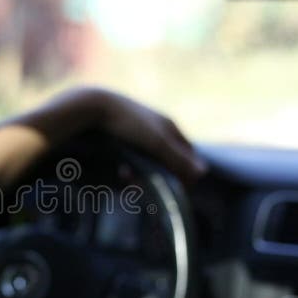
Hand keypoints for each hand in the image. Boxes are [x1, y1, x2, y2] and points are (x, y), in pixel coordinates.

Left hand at [93, 88, 207, 183]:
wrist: (93, 107)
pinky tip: (119, 171)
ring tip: (125, 176)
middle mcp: (157, 130)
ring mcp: (139, 135)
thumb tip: (204, 173)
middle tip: (142, 185)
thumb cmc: (128, 123)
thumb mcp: (156, 142)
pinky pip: (132, 162)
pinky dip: (127, 169)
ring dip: (139, 176)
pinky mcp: (122, 139)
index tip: (179, 189)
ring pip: (148, 165)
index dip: (186, 173)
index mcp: (170, 128)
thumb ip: (178, 159)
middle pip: (167, 162)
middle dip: (158, 178)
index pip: (188, 155)